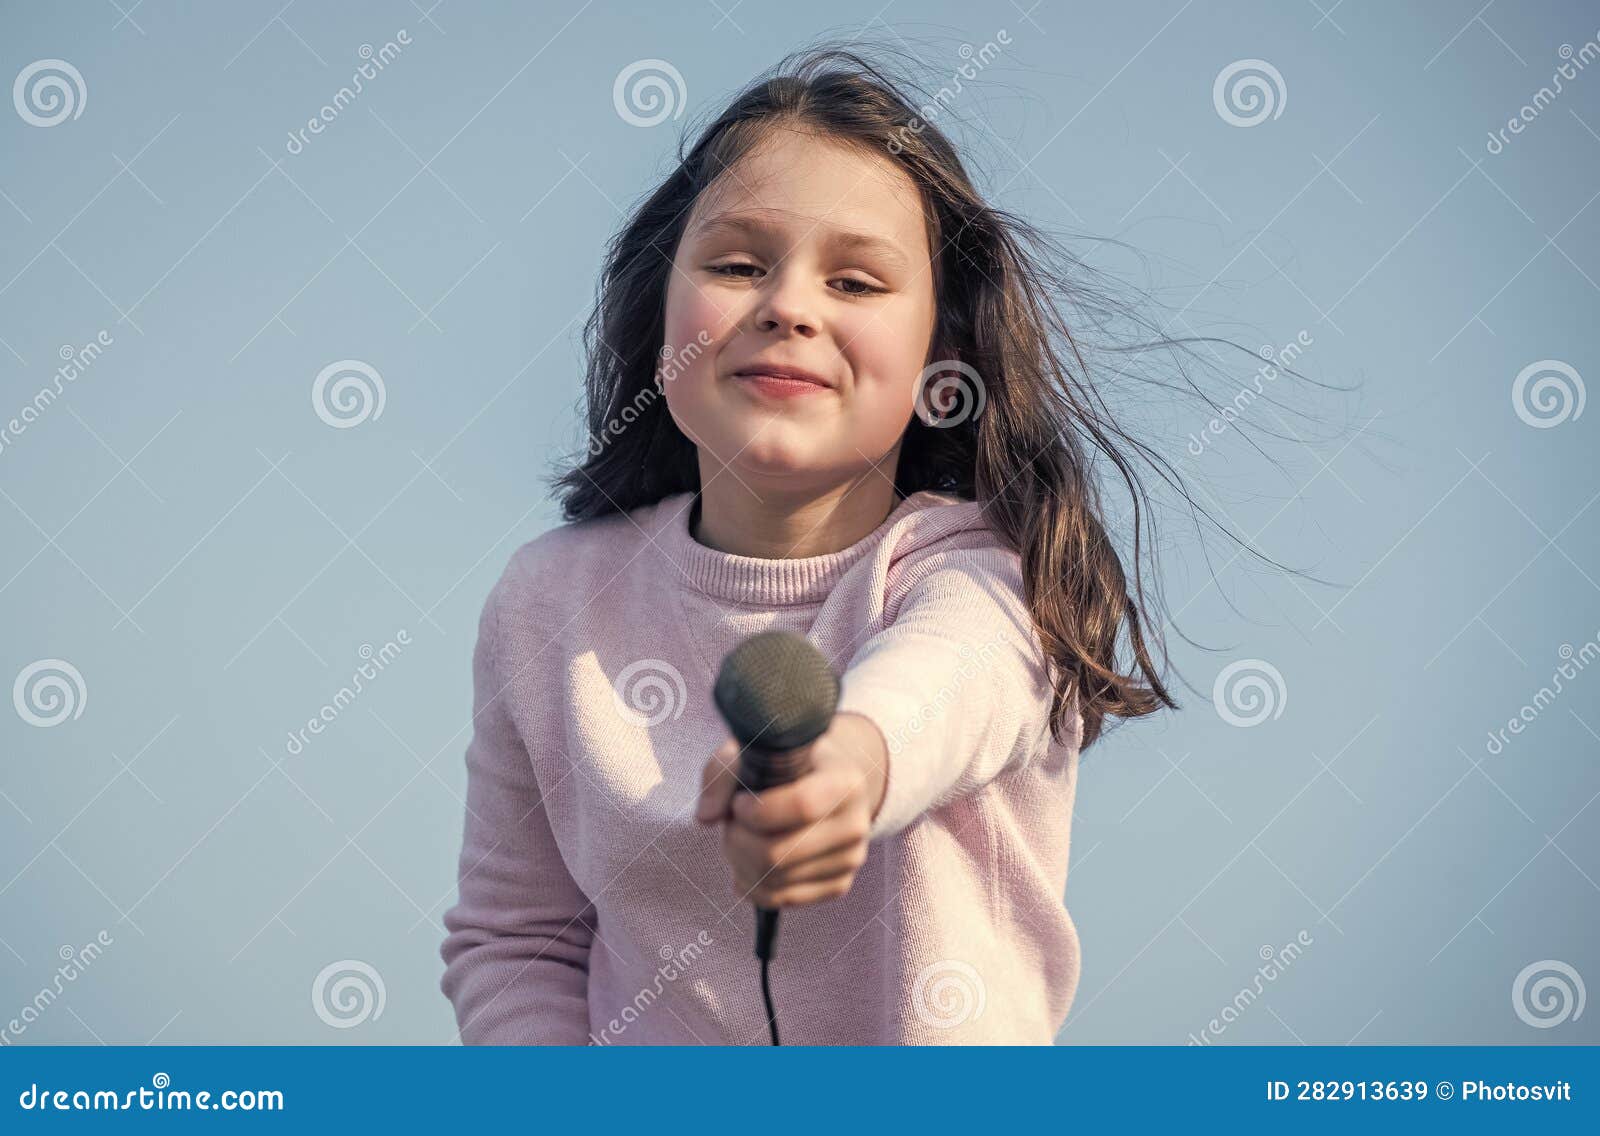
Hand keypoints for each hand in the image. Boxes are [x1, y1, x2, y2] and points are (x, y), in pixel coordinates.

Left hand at [694, 712, 888, 908]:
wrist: (826, 779)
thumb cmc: (786, 763)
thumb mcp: (753, 750)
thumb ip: (722, 774)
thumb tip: (706, 817)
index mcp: (845, 781)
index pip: (802, 806)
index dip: (757, 811)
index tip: (739, 803)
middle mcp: (856, 823)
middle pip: (777, 854)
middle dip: (737, 841)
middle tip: (731, 823)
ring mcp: (851, 858)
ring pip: (774, 881)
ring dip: (740, 862)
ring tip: (739, 838)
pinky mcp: (839, 884)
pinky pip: (781, 899)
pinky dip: (751, 884)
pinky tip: (747, 861)